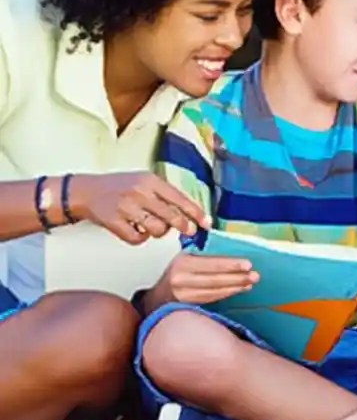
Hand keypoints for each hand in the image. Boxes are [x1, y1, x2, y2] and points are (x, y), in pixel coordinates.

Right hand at [71, 172, 207, 244]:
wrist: (86, 191)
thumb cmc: (120, 187)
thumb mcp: (144, 182)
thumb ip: (165, 195)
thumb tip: (190, 214)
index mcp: (150, 181)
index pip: (180, 198)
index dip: (196, 213)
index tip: (207, 223)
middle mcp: (139, 193)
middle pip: (172, 216)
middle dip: (184, 227)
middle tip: (189, 232)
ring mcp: (126, 207)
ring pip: (157, 229)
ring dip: (159, 232)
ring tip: (152, 226)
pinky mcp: (113, 222)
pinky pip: (137, 238)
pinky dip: (140, 238)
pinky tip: (138, 231)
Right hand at [152, 253, 257, 306]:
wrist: (159, 296)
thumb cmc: (176, 272)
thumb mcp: (185, 256)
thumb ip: (202, 250)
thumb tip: (226, 242)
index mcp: (183, 263)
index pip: (211, 264)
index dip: (230, 265)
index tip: (247, 264)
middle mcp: (181, 280)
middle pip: (215, 279)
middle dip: (237, 278)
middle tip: (255, 275)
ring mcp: (184, 295)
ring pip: (215, 291)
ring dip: (235, 287)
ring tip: (250, 283)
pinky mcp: (188, 306)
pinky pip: (211, 299)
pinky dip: (227, 293)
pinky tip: (239, 289)